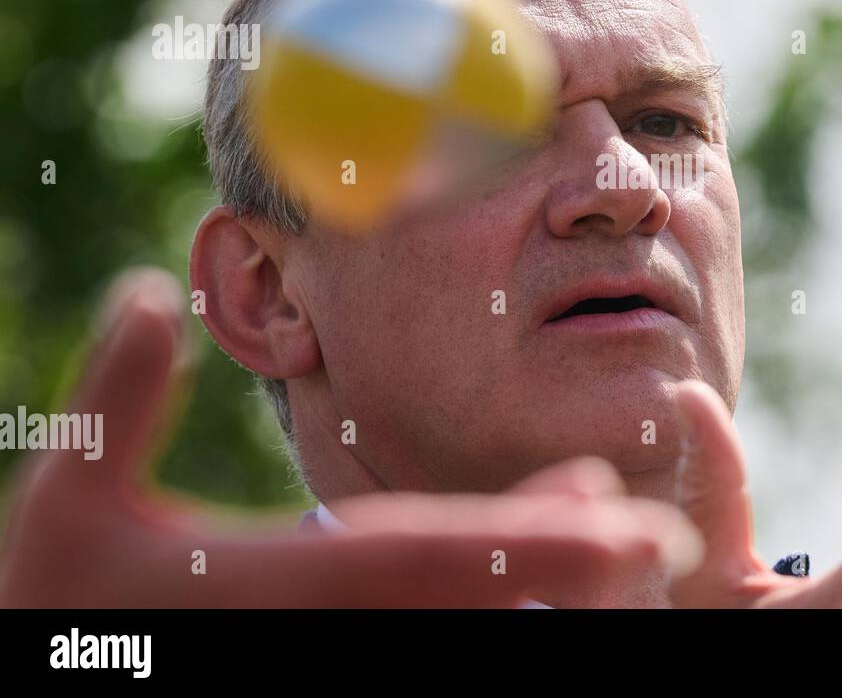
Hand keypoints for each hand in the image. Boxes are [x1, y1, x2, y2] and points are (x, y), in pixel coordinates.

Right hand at [0, 269, 702, 607]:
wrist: (67, 672)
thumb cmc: (65, 606)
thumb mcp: (76, 509)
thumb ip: (120, 401)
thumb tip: (144, 291)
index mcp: (292, 585)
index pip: (428, 560)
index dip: (529, 540)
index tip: (614, 514)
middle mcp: (342, 626)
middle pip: (482, 599)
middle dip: (577, 568)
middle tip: (667, 540)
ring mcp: (351, 647)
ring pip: (479, 620)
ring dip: (557, 579)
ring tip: (630, 541)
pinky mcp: (345, 650)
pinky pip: (450, 627)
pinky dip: (508, 596)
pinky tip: (548, 562)